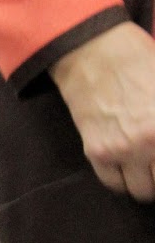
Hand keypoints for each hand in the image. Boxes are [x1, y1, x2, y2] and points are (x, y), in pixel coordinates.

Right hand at [48, 20, 154, 201]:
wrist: (94, 51)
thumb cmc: (142, 62)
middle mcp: (152, 141)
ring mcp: (125, 149)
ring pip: (142, 191)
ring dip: (147, 181)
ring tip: (147, 168)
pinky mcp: (97, 151)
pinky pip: (113, 183)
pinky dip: (122, 178)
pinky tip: (126, 164)